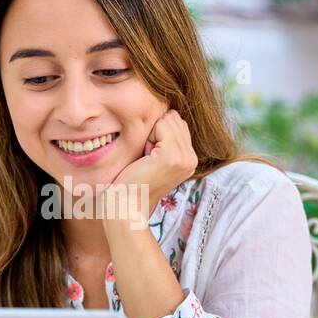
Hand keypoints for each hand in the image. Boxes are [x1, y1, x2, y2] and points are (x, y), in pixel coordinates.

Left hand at [107, 108, 197, 227]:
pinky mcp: (171, 156)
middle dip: (156, 131)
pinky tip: (144, 158)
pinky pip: (161, 125)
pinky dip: (148, 138)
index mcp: (191, 159)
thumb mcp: (156, 158)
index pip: (178, 123)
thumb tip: (168, 112)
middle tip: (147, 158)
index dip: (159, 133)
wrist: (126, 205)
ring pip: (168, 119)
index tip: (150, 157)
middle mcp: (192, 158)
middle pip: (174, 118)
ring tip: (146, 158)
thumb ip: (167, 139)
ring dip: (151, 134)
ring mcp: (184, 158)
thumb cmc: (133, 181)